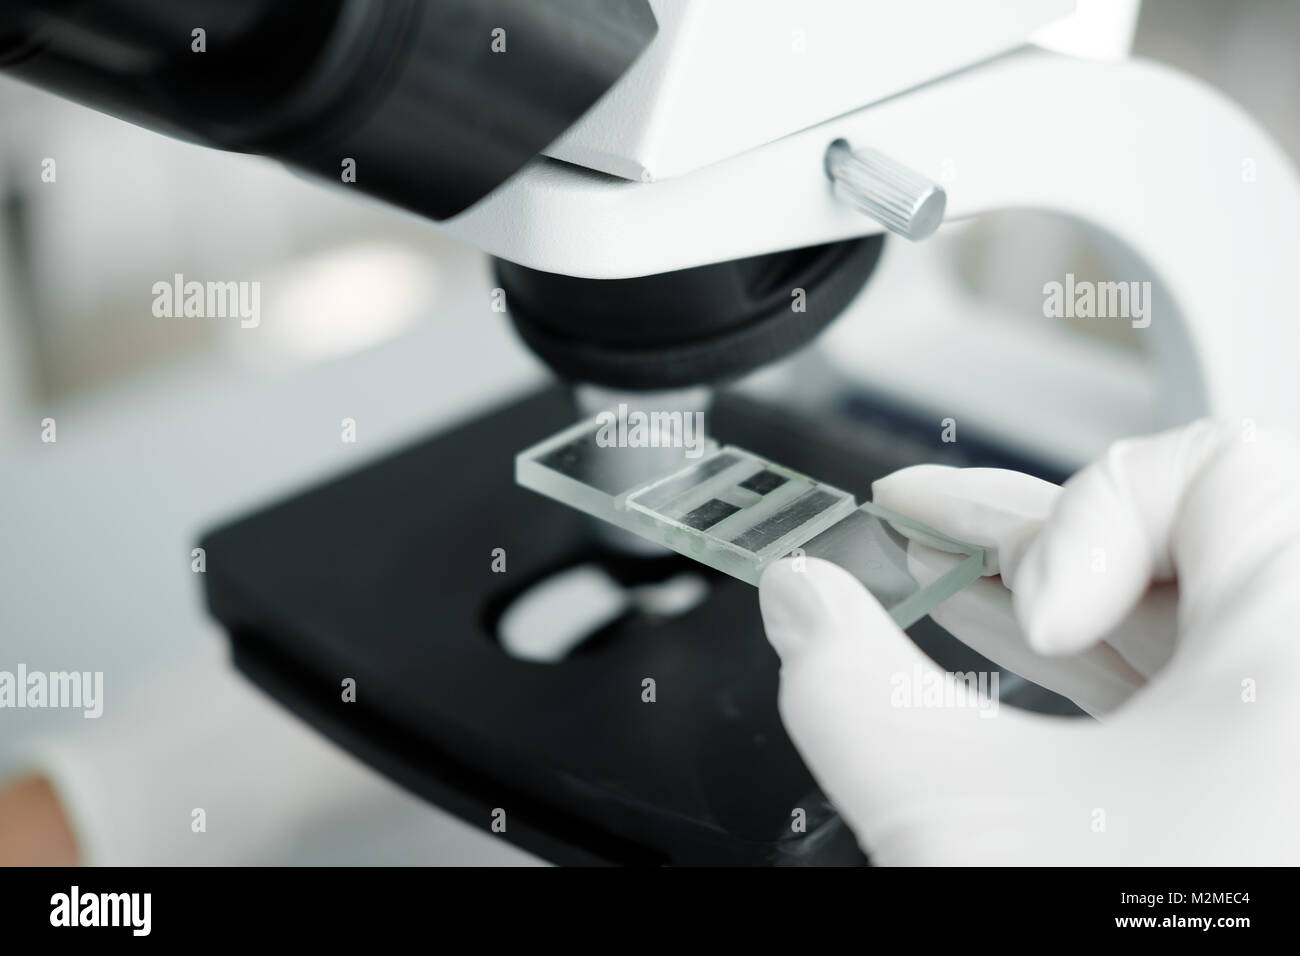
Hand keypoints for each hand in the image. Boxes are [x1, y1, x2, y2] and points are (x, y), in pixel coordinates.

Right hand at [758, 419, 1299, 863]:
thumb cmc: (1154, 951)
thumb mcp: (964, 823)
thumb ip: (853, 689)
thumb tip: (798, 603)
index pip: (1207, 465)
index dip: (1092, 513)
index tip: (1038, 617)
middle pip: (1170, 542)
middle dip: (1021, 536)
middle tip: (910, 522)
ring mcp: (1285, 750)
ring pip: (1167, 628)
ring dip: (1035, 605)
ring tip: (925, 583)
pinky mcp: (1258, 803)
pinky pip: (1174, 702)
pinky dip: (1077, 682)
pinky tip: (987, 676)